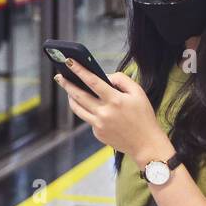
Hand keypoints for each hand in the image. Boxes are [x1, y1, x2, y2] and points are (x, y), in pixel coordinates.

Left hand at [55, 61, 171, 164]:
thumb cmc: (143, 116)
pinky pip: (88, 118)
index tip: (69, 61)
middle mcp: (104, 113)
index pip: (92, 81)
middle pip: (78, 95)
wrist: (146, 144)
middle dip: (66, 84)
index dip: (79, 70)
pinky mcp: (97, 133)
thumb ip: (121, 80)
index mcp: (115, 100)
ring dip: (71, 97)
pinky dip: (89, 111)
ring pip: (77, 108)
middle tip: (59, 76)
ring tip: (69, 89)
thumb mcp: (138, 93)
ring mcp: (98, 124)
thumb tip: (104, 76)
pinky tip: (93, 108)